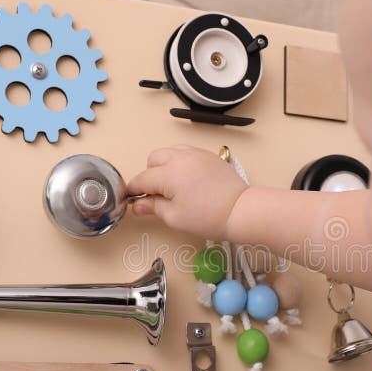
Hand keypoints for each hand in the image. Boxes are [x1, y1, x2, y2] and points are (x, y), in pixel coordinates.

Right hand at [127, 145, 248, 240]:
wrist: (240, 210)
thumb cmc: (209, 217)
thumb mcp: (175, 217)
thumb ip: (153, 207)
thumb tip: (138, 205)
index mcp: (169, 173)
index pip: (142, 178)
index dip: (133, 190)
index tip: (131, 198)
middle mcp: (181, 158)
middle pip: (153, 159)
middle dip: (150, 175)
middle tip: (157, 195)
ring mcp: (196, 154)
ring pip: (170, 152)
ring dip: (165, 166)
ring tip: (173, 186)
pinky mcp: (208, 156)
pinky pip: (186, 153)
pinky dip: (181, 163)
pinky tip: (188, 180)